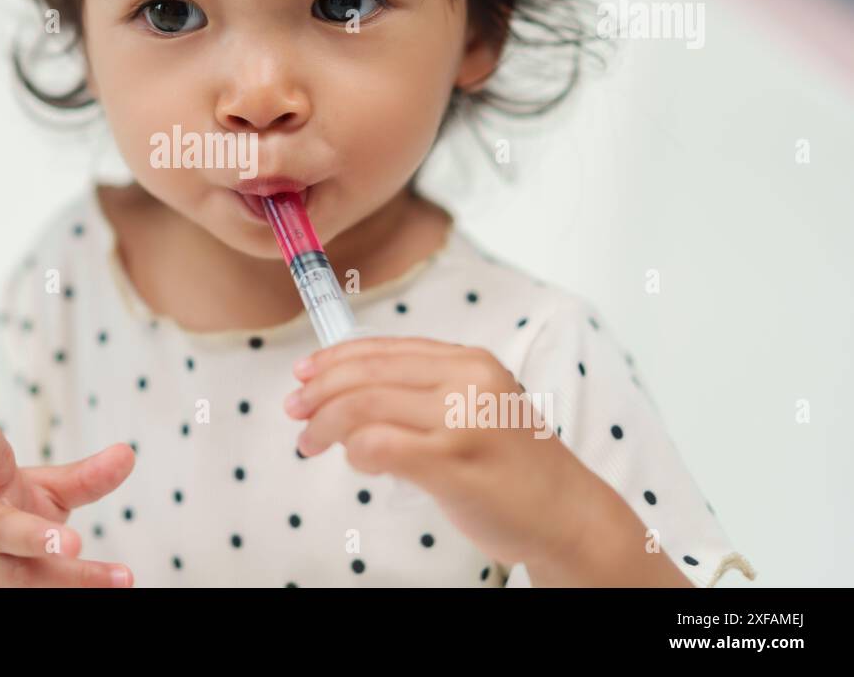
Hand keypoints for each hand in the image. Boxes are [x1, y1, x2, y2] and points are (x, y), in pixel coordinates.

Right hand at [0, 405, 136, 586]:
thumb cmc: (14, 514)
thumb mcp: (46, 492)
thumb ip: (85, 477)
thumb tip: (129, 453)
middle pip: (6, 533)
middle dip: (39, 538)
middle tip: (76, 542)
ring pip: (21, 581)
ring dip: (71, 582)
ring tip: (120, 579)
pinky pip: (23, 601)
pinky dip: (63, 598)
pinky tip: (98, 594)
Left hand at [285, 335, 602, 568]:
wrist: (568, 513)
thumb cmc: (513, 466)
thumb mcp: (476, 407)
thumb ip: (424, 391)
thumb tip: (346, 390)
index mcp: (469, 361)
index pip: (384, 349)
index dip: (334, 359)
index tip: (303, 373)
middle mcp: (467, 380)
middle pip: (367, 374)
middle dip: (319, 391)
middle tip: (295, 411)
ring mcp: (462, 420)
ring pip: (364, 406)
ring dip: (326, 424)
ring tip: (311, 442)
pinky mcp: (453, 463)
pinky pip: (379, 445)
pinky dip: (355, 451)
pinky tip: (357, 462)